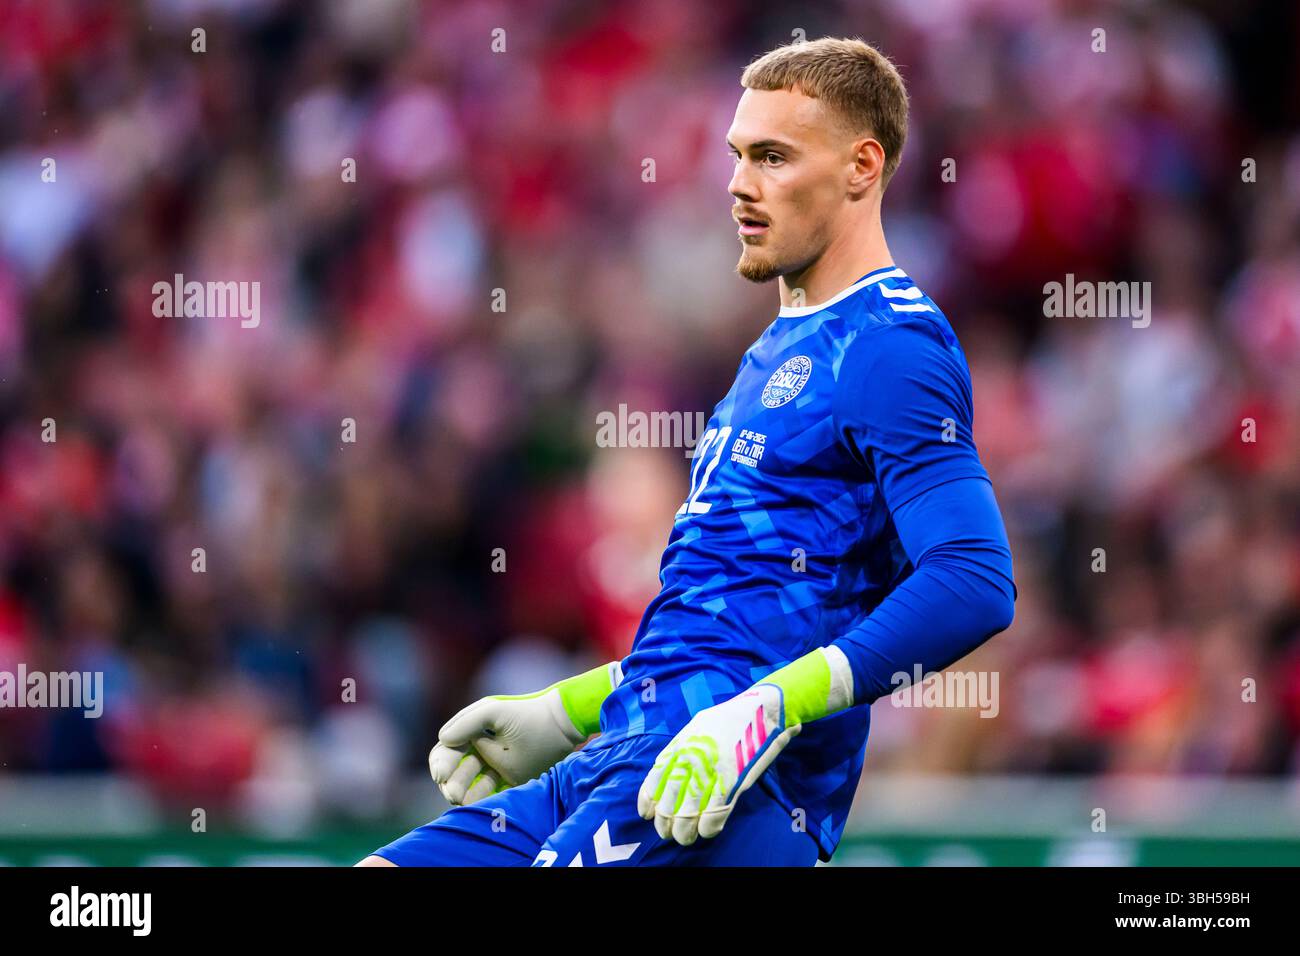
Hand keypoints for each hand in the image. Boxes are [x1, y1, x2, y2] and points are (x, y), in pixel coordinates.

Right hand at [429, 687, 588, 804]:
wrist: (563, 725)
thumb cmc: (528, 715)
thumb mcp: (494, 712)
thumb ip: (466, 723)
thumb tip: (443, 739)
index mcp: (473, 731)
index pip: (446, 750)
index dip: (440, 763)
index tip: (441, 775)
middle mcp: (481, 748)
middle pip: (454, 770)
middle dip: (450, 782)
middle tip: (452, 795)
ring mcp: (495, 765)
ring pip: (469, 784)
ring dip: (462, 793)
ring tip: (461, 799)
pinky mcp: (509, 779)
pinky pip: (488, 793)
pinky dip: (479, 799)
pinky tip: (476, 804)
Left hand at [637, 683, 798, 844]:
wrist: (762, 711)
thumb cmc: (730, 719)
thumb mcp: (696, 728)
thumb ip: (681, 749)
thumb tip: (670, 772)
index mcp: (679, 746)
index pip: (654, 780)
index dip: (648, 802)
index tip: (648, 814)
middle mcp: (689, 761)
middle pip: (667, 803)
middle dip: (665, 824)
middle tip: (668, 832)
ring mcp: (709, 773)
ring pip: (687, 815)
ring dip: (684, 833)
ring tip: (686, 837)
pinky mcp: (731, 783)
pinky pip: (713, 816)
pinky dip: (708, 829)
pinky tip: (707, 831)